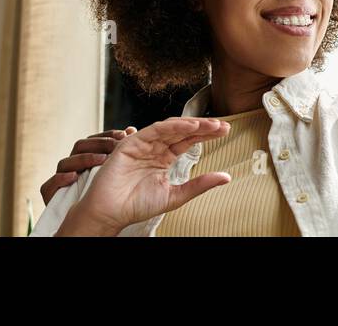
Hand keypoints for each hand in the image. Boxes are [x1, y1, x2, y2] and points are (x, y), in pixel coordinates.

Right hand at [40, 126, 137, 204]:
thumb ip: (120, 152)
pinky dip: (60, 179)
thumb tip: (132, 130)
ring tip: (101, 160)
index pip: (94, 140)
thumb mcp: (115, 173)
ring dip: (83, 159)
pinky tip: (73, 177)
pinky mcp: (51, 194)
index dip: (108, 135)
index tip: (124, 135)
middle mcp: (72, 165)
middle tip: (116, 146)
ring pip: (64, 162)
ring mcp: (60, 179)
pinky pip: (49, 185)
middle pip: (79, 146)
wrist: (91, 223)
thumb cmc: (104, 197)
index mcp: (86, 158)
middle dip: (99, 144)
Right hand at [56, 118, 231, 235]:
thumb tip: (226, 177)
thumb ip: (199, 184)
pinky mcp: (130, 144)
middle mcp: (154, 148)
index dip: (206, 134)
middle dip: (203, 127)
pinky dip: (173, 126)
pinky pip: (154, 130)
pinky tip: (189, 126)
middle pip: (182, 132)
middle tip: (223, 125)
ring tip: (211, 124)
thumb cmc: (137, 206)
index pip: (188, 141)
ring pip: (170, 128)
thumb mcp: (176, 195)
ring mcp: (142, 144)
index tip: (225, 131)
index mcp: (163, 158)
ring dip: (191, 124)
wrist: (111, 212)